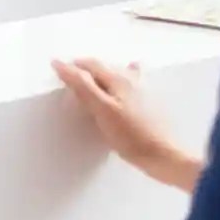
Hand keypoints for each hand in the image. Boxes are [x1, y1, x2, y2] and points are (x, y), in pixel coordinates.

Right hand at [52, 58, 200, 192]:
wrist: (164, 155)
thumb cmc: (131, 135)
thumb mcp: (102, 110)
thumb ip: (82, 86)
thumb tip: (63, 64)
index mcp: (119, 78)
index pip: (90, 65)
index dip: (71, 67)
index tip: (55, 68)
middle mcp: (132, 78)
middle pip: (104, 67)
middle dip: (86, 69)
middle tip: (70, 75)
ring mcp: (143, 89)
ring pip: (117, 74)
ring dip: (102, 73)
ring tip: (91, 78)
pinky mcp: (149, 102)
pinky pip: (130, 83)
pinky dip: (120, 80)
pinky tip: (124, 84)